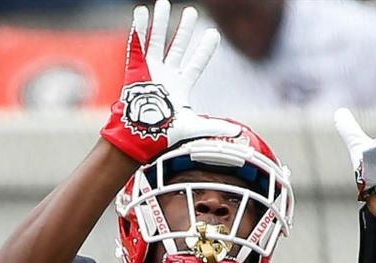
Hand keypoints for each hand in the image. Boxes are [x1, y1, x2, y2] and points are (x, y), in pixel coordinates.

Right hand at [100, 0, 238, 162]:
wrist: (142, 136)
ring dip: (161, 22)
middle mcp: (166, 75)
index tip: (214, 33)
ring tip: (163, 3)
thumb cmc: (166, 134)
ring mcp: (150, 70)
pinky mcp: (135, 69)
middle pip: (178, 46)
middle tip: (192, 12)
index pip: (196, 63)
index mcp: (180, 87)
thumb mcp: (196, 126)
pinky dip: (139, 28)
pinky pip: (137, 44)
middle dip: (184, 29)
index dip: (205, 49)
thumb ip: (217, 126)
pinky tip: (142, 11)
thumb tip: (240, 132)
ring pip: (157, 40)